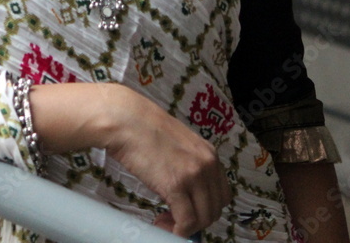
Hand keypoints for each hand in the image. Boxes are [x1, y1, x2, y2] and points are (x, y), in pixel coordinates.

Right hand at [30, 81, 230, 238]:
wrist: (126, 119)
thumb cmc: (145, 128)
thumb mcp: (178, 144)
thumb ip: (189, 164)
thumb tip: (188, 192)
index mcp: (209, 153)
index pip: (222, 194)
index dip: (206, 208)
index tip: (189, 210)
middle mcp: (207, 164)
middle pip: (215, 209)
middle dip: (197, 220)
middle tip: (175, 218)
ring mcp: (193, 175)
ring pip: (203, 219)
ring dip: (186, 227)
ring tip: (165, 220)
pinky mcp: (175, 185)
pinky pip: (186, 222)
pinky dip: (177, 230)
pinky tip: (161, 222)